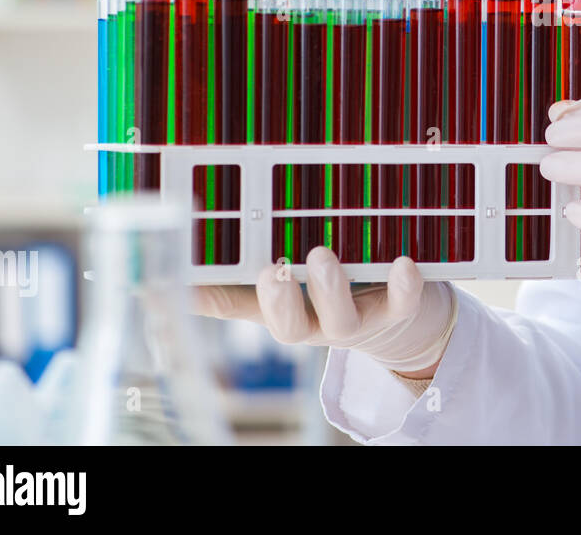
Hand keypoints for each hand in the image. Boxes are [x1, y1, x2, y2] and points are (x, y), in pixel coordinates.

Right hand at [193, 248, 457, 376]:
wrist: (408, 321)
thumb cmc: (336, 292)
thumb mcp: (287, 289)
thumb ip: (236, 282)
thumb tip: (172, 269)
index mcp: (286, 313)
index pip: (244, 309)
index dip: (215, 300)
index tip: (191, 281)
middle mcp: (317, 323)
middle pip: (290, 327)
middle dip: (277, 302)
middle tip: (270, 272)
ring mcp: (359, 320)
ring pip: (341, 318)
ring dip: (329, 288)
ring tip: (322, 254)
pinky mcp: (402, 311)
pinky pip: (403, 304)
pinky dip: (403, 286)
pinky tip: (403, 263)